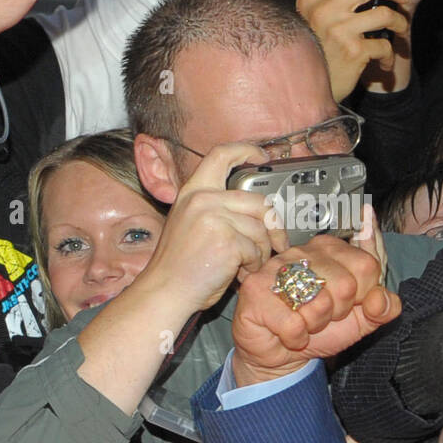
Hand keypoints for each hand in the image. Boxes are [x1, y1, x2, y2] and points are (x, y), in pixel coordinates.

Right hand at [134, 143, 289, 315]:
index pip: (221, 155)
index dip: (246, 151)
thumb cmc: (180, 266)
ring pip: (260, 229)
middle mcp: (203, 200)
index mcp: (193, 192)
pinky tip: (239, 272)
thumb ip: (217, 209)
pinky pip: (256, 249)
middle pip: (257, 201)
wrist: (164, 292)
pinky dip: (253, 265)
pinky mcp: (227, 240)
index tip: (262, 157)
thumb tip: (258, 209)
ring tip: (246, 264)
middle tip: (278, 242)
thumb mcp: (190, 224)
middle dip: (274, 226)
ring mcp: (214, 218)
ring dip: (260, 251)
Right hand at [232, 234, 399, 386]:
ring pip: (319, 302)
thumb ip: (383, 307)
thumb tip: (383, 298)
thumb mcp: (360, 320)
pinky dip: (295, 337)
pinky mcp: (256, 291)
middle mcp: (303, 251)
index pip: (368, 265)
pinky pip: (294, 323)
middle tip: (321, 315)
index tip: (346, 303)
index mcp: (331, 249)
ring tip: (303, 320)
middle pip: (346, 284)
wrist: (280, 354)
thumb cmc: (317, 328)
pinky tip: (288, 331)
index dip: (363, 295)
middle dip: (337, 312)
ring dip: (314, 324)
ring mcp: (276, 268)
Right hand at [297, 0, 410, 100]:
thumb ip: (329, 0)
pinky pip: (384, 44)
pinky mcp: (353, 51)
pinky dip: (390, 53)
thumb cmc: (318, 53)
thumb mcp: (314, 21)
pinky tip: (384, 59)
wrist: (310, 94)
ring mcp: (338, 30)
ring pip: (383, 12)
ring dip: (398, 21)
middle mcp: (322, 10)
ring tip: (398, 28)